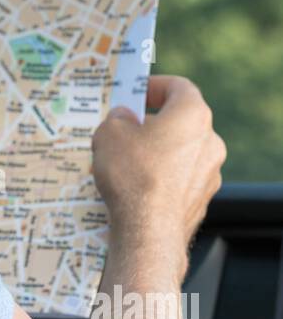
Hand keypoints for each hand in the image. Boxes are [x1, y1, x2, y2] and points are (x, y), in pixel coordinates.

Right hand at [92, 76, 226, 253]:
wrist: (149, 233)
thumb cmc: (132, 176)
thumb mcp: (109, 134)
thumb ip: (117, 118)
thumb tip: (124, 118)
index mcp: (192, 115)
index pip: (179, 87)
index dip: (156, 86)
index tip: (136, 92)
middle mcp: (209, 142)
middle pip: (181, 122)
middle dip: (153, 123)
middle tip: (125, 129)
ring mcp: (209, 174)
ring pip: (181, 154)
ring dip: (157, 153)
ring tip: (125, 163)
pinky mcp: (201, 201)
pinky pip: (179, 181)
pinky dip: (161, 179)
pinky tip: (136, 188)